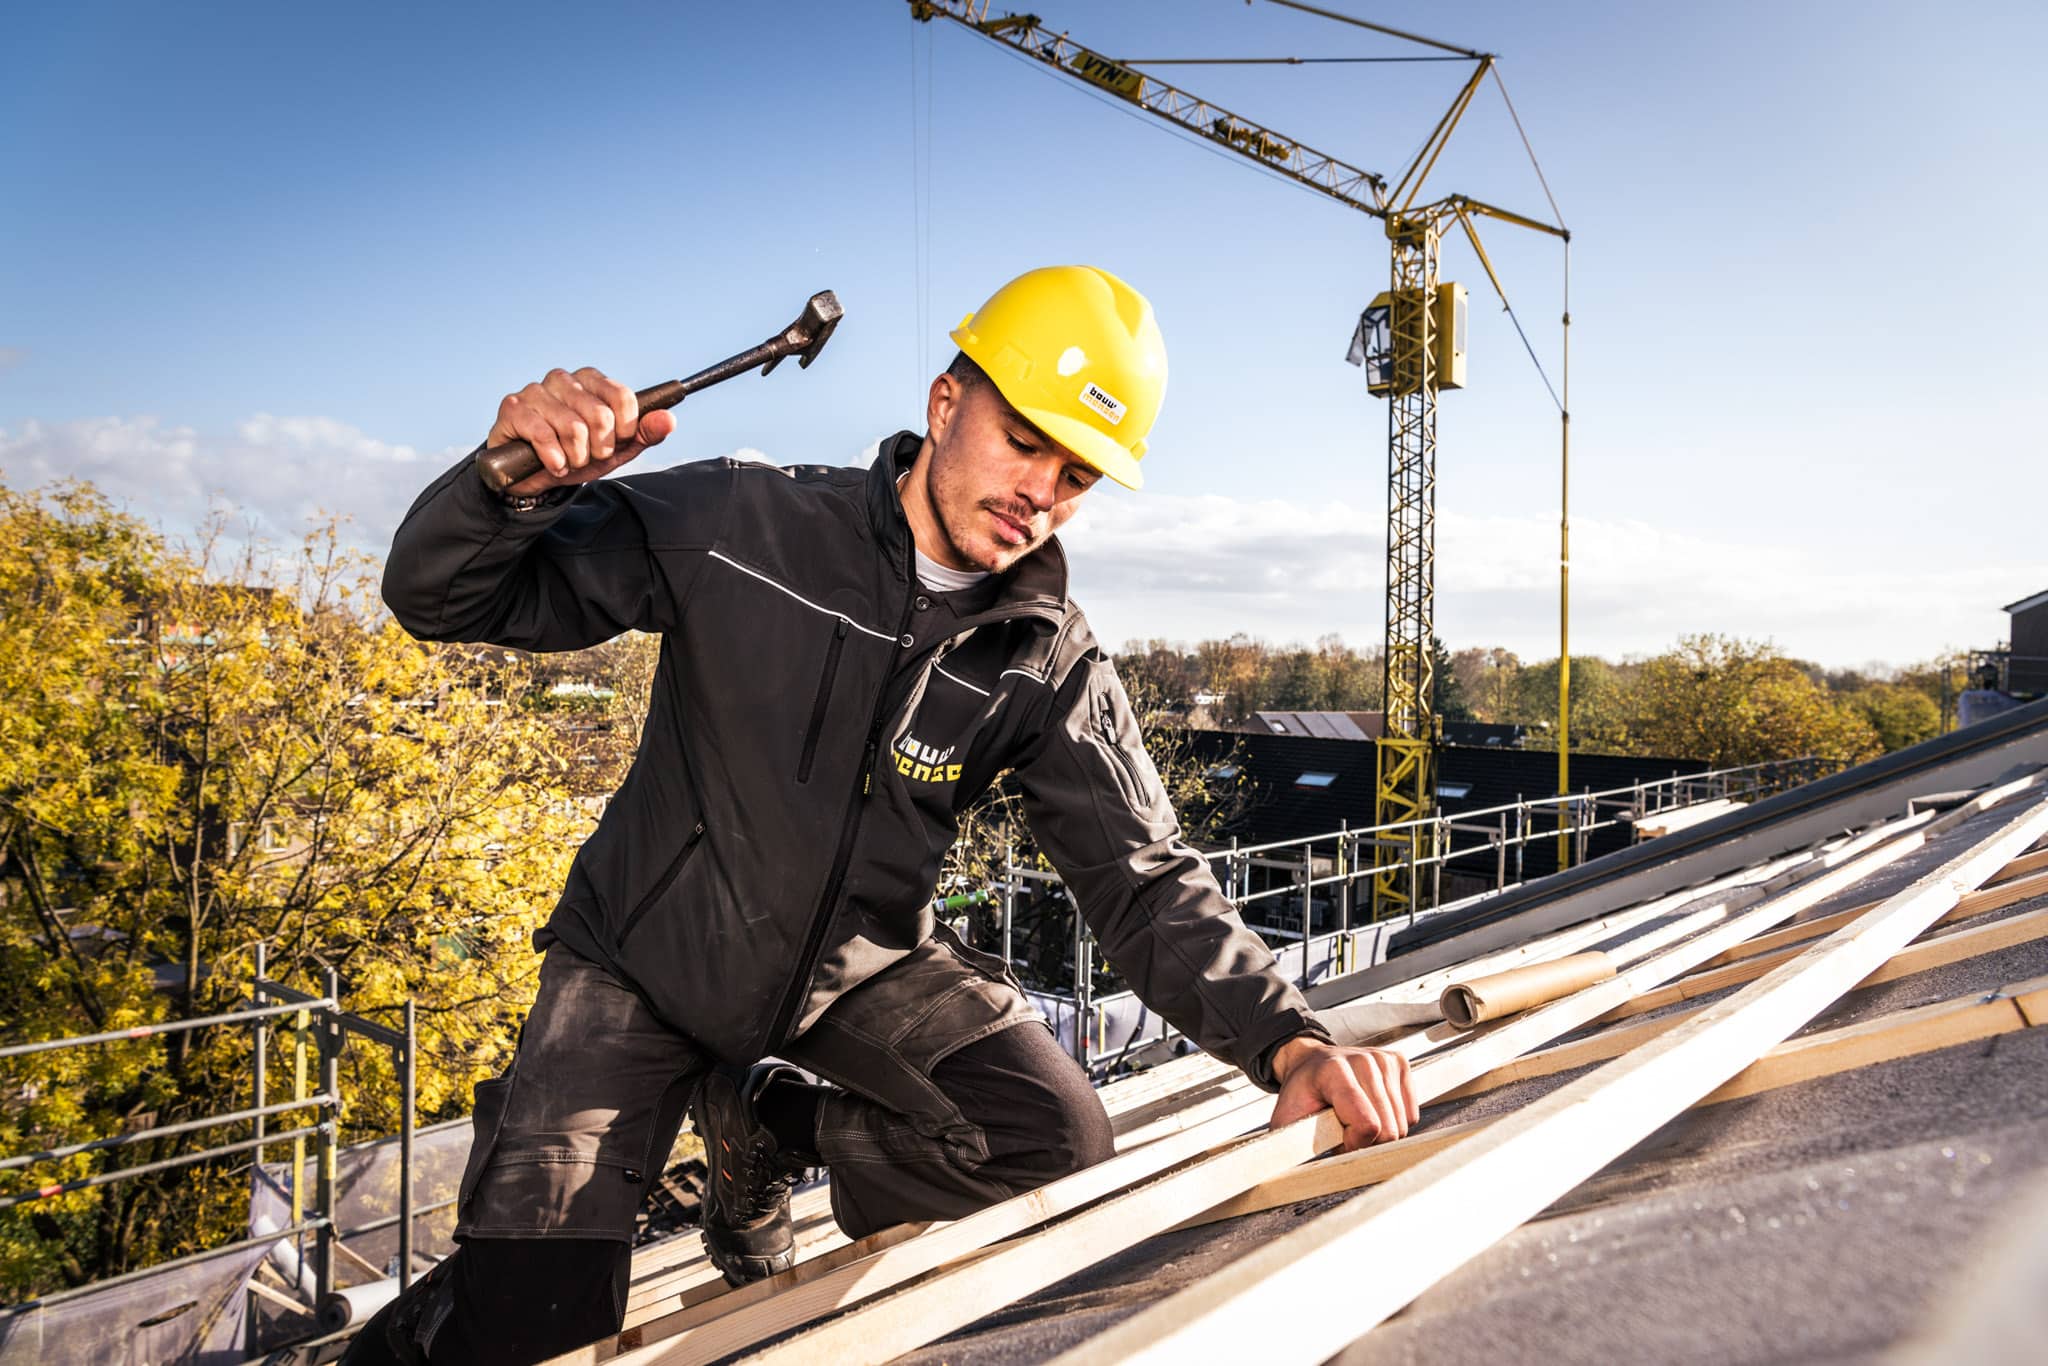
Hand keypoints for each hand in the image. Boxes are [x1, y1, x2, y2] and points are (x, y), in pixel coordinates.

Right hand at [491, 366, 676, 496]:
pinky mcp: (513, 408)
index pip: (623, 397)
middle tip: (588, 455)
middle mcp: (563, 379)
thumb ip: (644, 433)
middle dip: (599, 449)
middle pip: (601, 416)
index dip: (625, 430)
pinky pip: (545, 436)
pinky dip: (554, 460)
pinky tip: (552, 464)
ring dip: (576, 458)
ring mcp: (536, 391)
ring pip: (574, 429)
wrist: (533, 476)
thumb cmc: (576, 455)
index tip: (616, 443)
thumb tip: (669, 420)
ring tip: (568, 460)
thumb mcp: (616, 449)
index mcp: (591, 381)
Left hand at [1268, 1034, 1418, 1150]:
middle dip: (1367, 1142)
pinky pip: (1410, 1114)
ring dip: (1379, 1133)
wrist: (1310, 1064)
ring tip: (1356, 1121)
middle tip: (1346, 1133)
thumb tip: (1293, 1177)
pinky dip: (1393, 1121)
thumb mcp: (1286, 1120)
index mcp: (1333, 1071)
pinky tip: (1373, 1110)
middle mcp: (1363, 1060)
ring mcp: (1383, 1059)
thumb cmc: (1301, 1095)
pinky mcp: (1398, 1063)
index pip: (1367, 1124)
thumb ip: (1292, 1145)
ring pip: (1402, 1125)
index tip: (1338, 1142)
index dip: (1355, 1145)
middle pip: (1388, 1129)